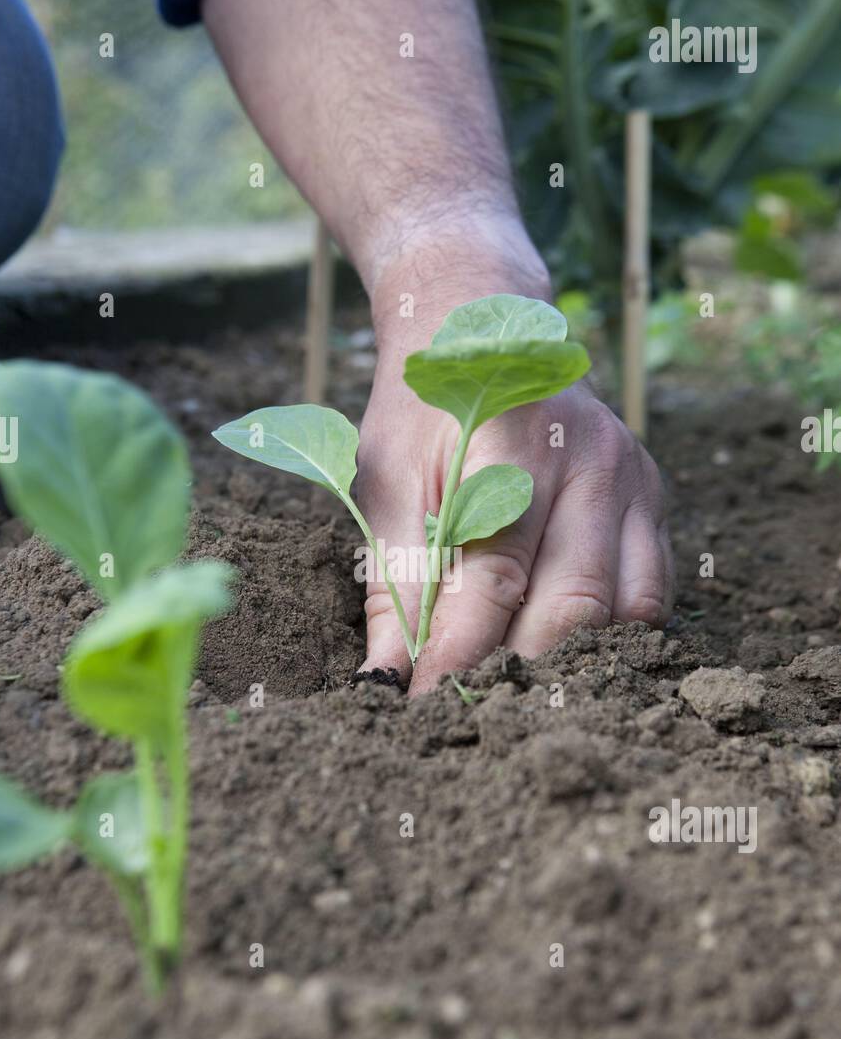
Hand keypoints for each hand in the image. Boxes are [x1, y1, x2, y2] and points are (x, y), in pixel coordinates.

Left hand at [357, 242, 673, 694]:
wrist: (486, 327)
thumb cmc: (425, 409)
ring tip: (521, 686)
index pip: (493, 582)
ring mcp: (634, 480)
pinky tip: (568, 648)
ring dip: (576, 661)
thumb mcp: (388, 483)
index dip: (457, 658)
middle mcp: (590, 465)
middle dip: (519, 673)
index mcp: (512, 450)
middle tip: (475, 711)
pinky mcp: (655, 496)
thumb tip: (384, 680)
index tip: (425, 707)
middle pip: (573, 607)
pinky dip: (614, 633)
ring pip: (628, 611)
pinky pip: (652, 590)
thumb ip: (393, 583)